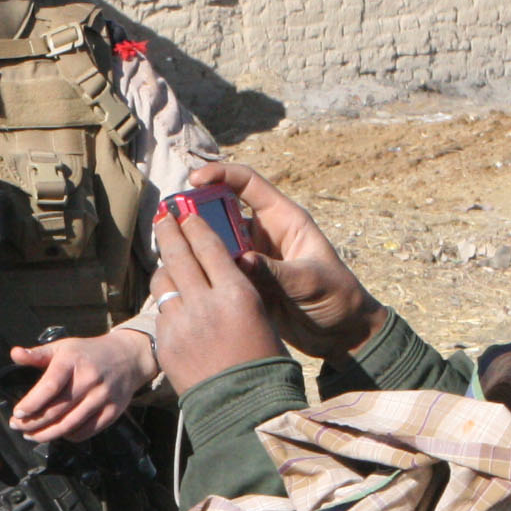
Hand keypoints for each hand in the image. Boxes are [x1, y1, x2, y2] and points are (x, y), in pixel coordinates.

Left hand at [7, 331, 155, 443]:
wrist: (128, 357)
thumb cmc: (87, 353)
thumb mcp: (63, 347)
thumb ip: (37, 354)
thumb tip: (14, 354)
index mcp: (72, 361)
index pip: (49, 386)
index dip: (31, 403)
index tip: (17, 413)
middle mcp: (89, 379)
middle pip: (57, 410)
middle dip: (33, 423)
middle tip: (17, 426)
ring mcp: (103, 397)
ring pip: (69, 424)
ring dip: (47, 434)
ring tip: (31, 435)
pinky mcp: (113, 411)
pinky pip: (87, 431)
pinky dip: (69, 436)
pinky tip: (57, 434)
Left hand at [150, 196, 286, 394]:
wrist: (243, 407)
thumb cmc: (263, 361)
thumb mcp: (259, 315)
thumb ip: (234, 289)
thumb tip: (217, 269)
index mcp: (236, 293)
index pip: (208, 246)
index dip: (194, 226)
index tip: (186, 213)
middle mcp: (205, 303)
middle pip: (178, 255)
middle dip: (168, 231)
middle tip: (163, 217)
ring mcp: (180, 324)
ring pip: (162, 282)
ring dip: (165, 268)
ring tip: (167, 260)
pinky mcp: (165, 343)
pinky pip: (160, 313)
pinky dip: (166, 304)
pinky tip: (171, 303)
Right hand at [186, 162, 384, 357]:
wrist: (341, 334)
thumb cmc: (338, 299)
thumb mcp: (311, 282)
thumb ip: (277, 272)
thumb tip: (241, 261)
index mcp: (284, 220)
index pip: (247, 185)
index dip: (221, 176)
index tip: (195, 180)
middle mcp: (264, 235)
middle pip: (222, 211)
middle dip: (196, 210)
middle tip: (170, 219)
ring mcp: (252, 259)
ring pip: (215, 242)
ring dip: (194, 243)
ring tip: (169, 248)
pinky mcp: (244, 283)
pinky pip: (217, 271)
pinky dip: (200, 271)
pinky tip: (181, 276)